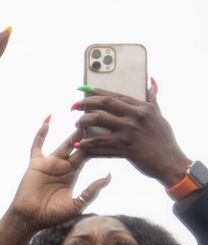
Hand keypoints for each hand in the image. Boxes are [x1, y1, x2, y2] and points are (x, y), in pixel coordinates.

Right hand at [0, 117, 110, 244]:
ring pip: (63, 143)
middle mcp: (63, 166)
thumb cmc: (52, 215)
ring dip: (72, 132)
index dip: (98, 145)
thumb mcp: (77, 204)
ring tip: (83, 118)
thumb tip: (109, 176)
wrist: (29, 219)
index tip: (110, 133)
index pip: (89, 155)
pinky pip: (38, 145)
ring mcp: (49, 163)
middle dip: (88, 135)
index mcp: (73, 174)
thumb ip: (92, 190)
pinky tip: (48, 119)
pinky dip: (41, 133)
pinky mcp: (36, 163)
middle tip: (100, 119)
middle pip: (78, 146)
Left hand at [74, 80, 190, 187]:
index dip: (96, 92)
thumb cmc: (164, 140)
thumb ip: (152, 99)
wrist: (169, 162)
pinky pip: (99, 144)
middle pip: (104, 104)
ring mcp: (129, 133)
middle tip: (74, 107)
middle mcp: (135, 117)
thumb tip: (150, 82)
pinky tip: (79, 144)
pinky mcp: (124, 148)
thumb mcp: (159, 116)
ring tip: (77, 125)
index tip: (83, 90)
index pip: (115, 95)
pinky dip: (87, 144)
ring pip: (98, 121)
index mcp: (143, 108)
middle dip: (85, 103)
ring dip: (83, 122)